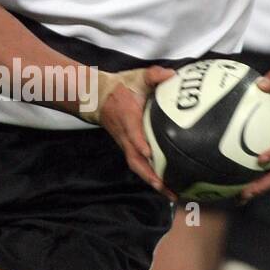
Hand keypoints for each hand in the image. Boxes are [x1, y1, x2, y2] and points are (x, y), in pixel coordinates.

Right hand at [81, 66, 177, 200]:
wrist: (98, 97)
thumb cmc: (121, 88)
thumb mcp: (137, 77)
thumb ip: (154, 75)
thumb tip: (171, 75)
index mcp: (128, 119)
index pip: (133, 133)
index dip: (140, 143)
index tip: (150, 153)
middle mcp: (126, 136)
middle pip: (136, 161)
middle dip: (151, 175)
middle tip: (167, 188)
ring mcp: (127, 144)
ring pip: (138, 167)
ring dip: (153, 181)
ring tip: (171, 195)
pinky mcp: (130, 148)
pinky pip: (140, 165)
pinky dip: (152, 176)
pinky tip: (166, 185)